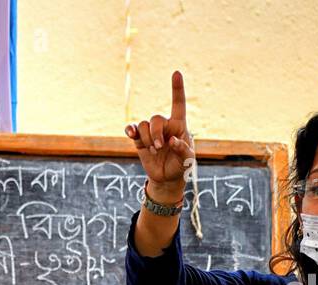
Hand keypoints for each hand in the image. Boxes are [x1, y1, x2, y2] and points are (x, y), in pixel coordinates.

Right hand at [125, 70, 194, 194]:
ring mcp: (151, 133)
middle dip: (155, 133)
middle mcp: (164, 126)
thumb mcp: (187, 160)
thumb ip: (182, 150)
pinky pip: (132, 130)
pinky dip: (130, 130)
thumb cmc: (181, 166)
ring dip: (146, 138)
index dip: (177, 88)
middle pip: (156, 119)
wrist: (167, 178)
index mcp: (179, 125)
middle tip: (158, 147)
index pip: (178, 103)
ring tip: (153, 151)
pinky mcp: (140, 141)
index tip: (176, 73)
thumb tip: (171, 141)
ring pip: (143, 125)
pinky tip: (130, 134)